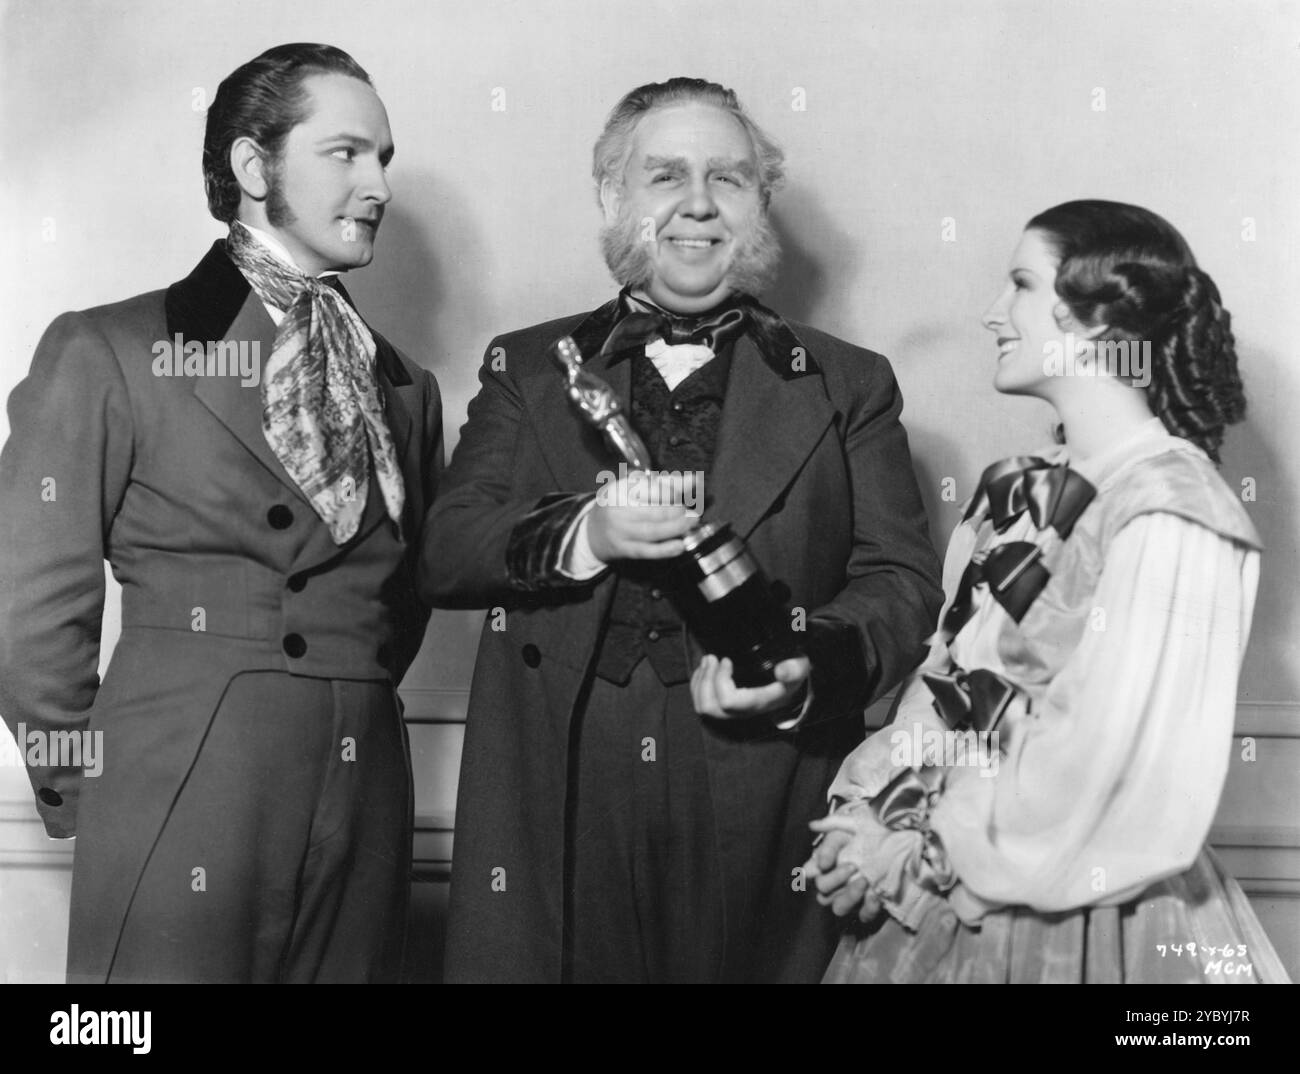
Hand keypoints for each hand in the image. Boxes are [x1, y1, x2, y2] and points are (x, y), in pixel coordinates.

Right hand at [587, 470, 699, 561]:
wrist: (592, 531)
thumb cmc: (620, 505)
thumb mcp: (636, 487)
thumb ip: (667, 483)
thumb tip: (694, 479)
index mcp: (620, 488)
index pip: (652, 489)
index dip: (672, 493)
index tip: (682, 496)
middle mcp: (617, 509)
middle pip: (654, 512)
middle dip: (677, 512)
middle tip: (691, 513)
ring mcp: (619, 531)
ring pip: (653, 531)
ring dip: (676, 529)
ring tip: (690, 524)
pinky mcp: (622, 549)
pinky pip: (647, 551)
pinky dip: (666, 549)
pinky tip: (680, 545)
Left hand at [690, 654, 810, 719]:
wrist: (790, 686)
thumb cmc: (791, 674)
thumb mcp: (799, 669)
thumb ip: (795, 669)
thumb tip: (782, 671)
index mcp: (758, 703)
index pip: (729, 702)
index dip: (721, 681)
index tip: (727, 660)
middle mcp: (743, 711)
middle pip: (710, 707)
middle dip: (706, 680)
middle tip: (711, 658)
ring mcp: (732, 711)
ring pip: (703, 707)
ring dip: (700, 682)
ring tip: (707, 660)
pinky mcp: (724, 707)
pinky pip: (701, 703)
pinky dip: (697, 685)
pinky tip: (704, 669)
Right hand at [803, 824, 882, 922]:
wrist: (898, 842)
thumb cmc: (869, 832)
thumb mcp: (852, 824)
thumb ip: (832, 823)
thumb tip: (812, 826)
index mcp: (825, 865)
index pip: (806, 875)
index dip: (811, 873)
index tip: (826, 864)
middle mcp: (834, 884)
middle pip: (823, 892)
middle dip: (836, 880)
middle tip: (853, 866)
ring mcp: (850, 897)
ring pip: (839, 908)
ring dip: (850, 896)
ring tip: (865, 880)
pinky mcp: (867, 907)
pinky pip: (863, 915)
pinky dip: (869, 907)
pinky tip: (877, 893)